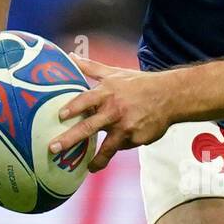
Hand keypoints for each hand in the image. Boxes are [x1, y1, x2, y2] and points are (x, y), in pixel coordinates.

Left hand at [52, 57, 173, 172]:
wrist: (170, 96)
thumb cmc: (139, 84)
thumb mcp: (114, 73)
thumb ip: (91, 68)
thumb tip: (71, 56)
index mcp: (107, 93)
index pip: (85, 100)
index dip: (72, 108)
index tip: (59, 116)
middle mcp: (114, 111)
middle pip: (88, 128)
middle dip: (69, 139)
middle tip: (53, 148)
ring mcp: (126, 127)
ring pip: (108, 148)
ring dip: (96, 160)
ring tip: (88, 168)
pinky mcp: (137, 139)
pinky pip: (124, 146)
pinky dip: (120, 145)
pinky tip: (122, 141)